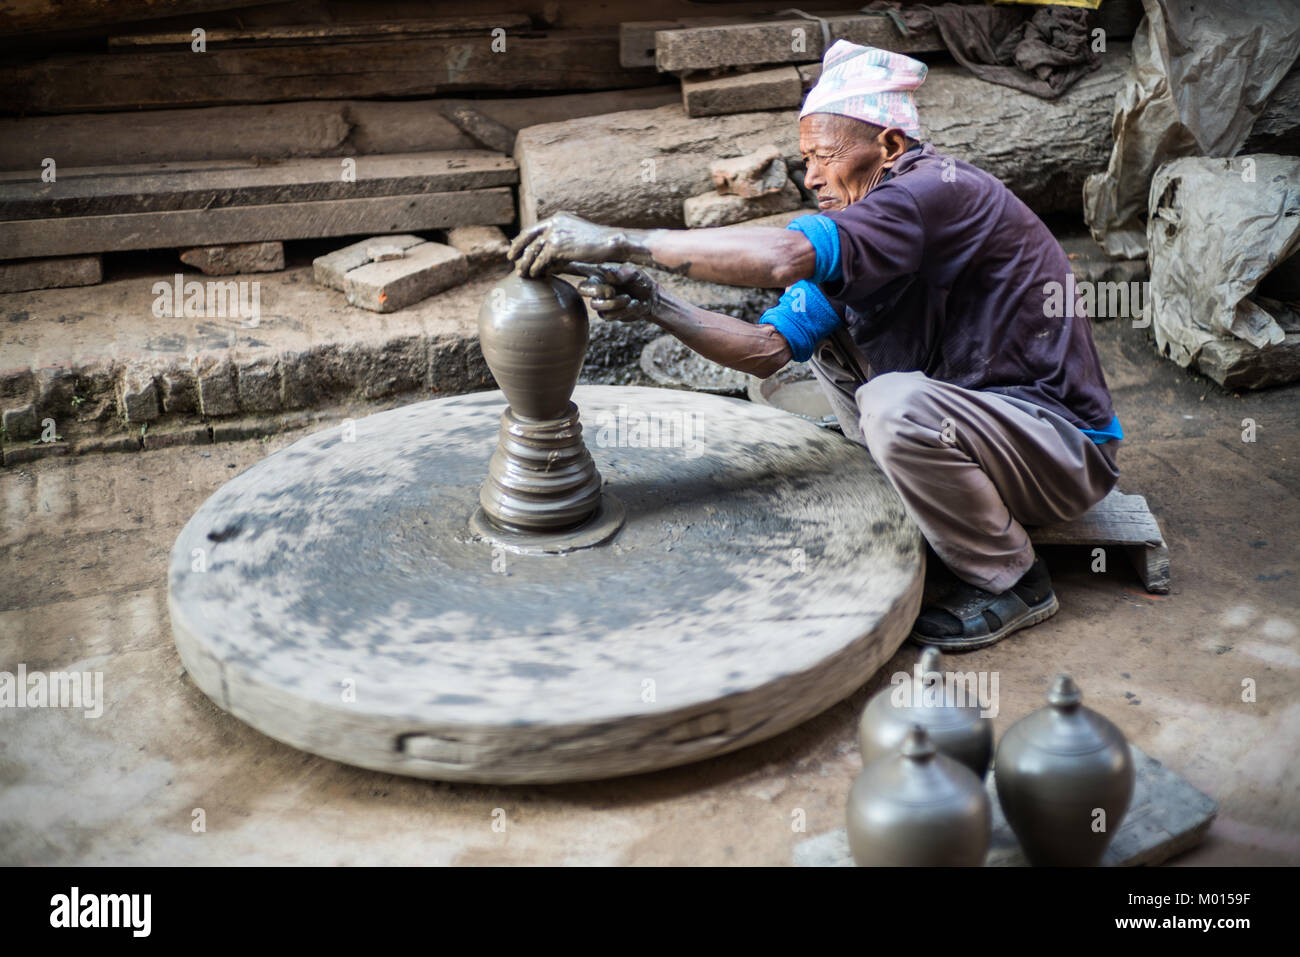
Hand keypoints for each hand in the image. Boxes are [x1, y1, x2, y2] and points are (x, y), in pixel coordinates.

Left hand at [509, 213, 624, 278]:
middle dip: (517, 248)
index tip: (516, 248)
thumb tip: (548, 259)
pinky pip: (541, 260)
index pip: (534, 228)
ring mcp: (555, 233)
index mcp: (558, 218)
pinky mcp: (558, 246)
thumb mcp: (576, 238)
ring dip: (525, 263)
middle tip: (510, 259)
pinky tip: (534, 275)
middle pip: (528, 236)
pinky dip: (536, 268)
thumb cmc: (598, 244)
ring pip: (533, 250)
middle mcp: (554, 223)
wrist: (609, 243)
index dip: (523, 239)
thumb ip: (561, 243)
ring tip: (520, 273)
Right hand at [572, 263, 659, 322]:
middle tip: (612, 291)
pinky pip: (607, 316)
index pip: (582, 268)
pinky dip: (623, 312)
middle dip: (597, 291)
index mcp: (600, 272)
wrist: (651, 299)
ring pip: (596, 305)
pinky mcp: (607, 314)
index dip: (574, 266)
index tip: (570, 262)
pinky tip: (634, 305)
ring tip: (629, 299)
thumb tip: (608, 273)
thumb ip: (622, 273)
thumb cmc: (641, 281)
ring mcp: (601, 301)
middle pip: (582, 289)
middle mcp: (597, 285)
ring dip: (615, 304)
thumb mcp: (635, 273)